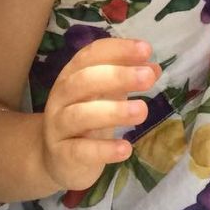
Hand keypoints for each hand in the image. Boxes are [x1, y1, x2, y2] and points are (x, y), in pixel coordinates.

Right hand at [42, 38, 160, 192]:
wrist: (56, 160)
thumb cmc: (86, 121)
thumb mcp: (106, 96)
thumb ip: (127, 81)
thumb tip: (153, 68)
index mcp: (72, 74)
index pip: (91, 55)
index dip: (118, 50)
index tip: (146, 50)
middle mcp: (61, 96)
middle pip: (84, 80)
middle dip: (117, 76)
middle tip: (147, 77)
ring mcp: (58, 126)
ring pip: (80, 115)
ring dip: (113, 111)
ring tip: (142, 111)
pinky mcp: (62, 154)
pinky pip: (80, 151)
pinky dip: (104, 150)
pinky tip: (126, 149)